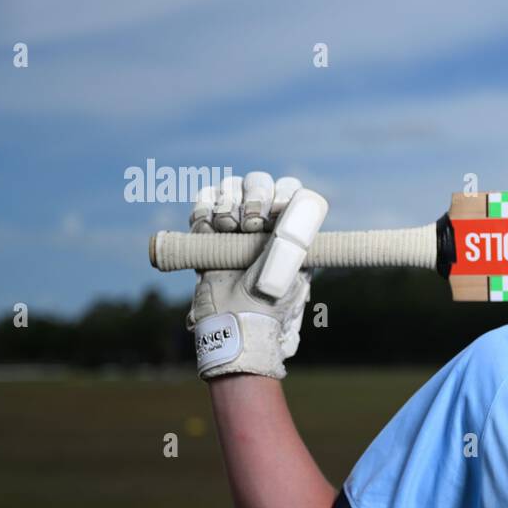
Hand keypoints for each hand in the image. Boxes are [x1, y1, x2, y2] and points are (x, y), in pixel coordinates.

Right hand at [184, 171, 327, 379]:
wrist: (233, 324)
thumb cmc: (269, 301)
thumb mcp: (291, 268)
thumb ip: (295, 234)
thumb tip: (305, 200)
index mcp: (290, 229)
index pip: (288, 190)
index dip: (280, 192)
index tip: (275, 210)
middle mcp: (263, 224)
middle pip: (257, 182)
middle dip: (253, 197)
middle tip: (250, 225)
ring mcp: (234, 226)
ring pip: (229, 188)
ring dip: (227, 203)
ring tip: (227, 228)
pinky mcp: (207, 233)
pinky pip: (203, 203)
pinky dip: (203, 208)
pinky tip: (208, 228)